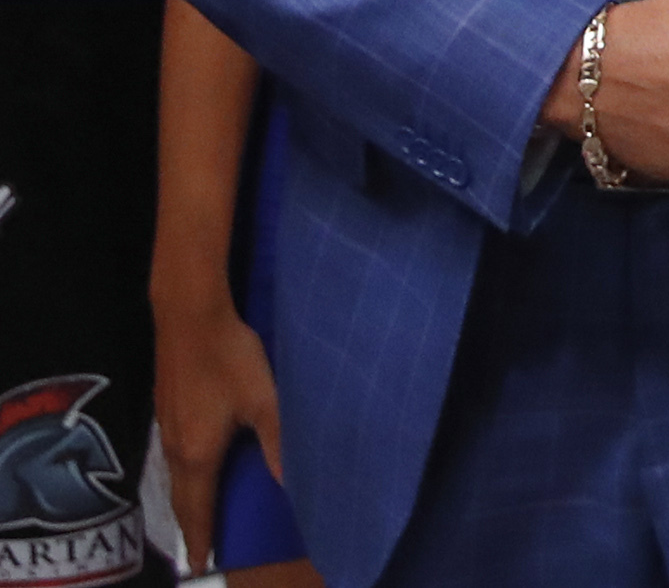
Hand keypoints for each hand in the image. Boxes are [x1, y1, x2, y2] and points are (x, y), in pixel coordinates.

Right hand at [151, 287, 283, 573]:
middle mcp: (175, 447)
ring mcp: (167, 427)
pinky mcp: (167, 407)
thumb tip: (290, 482)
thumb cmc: (229, 357)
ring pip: (176, 476)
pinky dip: (185, 476)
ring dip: (187, 500)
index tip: (198, 564)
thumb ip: (278, 442)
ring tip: (200, 517)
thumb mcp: (264, 400)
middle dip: (191, 525)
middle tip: (199, 550)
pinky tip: (198, 471)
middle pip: (181, 498)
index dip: (199, 538)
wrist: (189, 315)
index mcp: (197, 454)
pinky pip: (175, 456)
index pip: (196, 509)